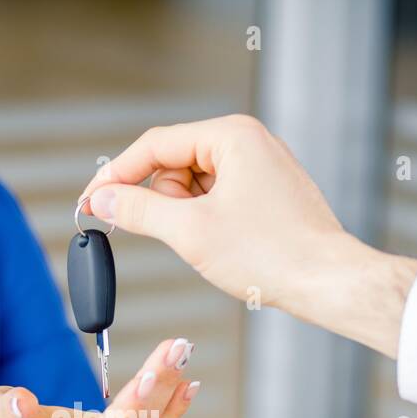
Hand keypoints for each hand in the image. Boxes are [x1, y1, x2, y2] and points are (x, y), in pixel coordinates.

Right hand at [78, 114, 416, 357]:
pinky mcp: (268, 193)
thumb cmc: (271, 254)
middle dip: (164, 204)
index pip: (155, 145)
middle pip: (174, 165)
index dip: (116, 175)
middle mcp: (249, 141)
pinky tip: (226, 248)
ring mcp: (261, 167)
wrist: (327, 282)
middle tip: (178, 236)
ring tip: (213, 246)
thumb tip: (104, 199)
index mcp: (231, 135)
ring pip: (195, 187)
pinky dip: (208, 224)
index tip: (90, 202)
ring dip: (187, 218)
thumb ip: (139, 210)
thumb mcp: (190, 232)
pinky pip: (218, 201)